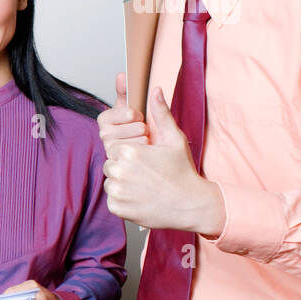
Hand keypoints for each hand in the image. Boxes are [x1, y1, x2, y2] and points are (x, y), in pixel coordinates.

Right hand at [97, 72, 149, 159]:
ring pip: (135, 143)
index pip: (129, 112)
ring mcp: (109, 151)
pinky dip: (143, 157)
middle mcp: (105, 134)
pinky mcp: (114, 166)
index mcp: (106, 119)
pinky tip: (141, 157)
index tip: (138, 116)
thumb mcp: (136, 111)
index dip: (138, 114)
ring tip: (143, 145)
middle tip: (142, 132)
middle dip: (143, 129)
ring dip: (144, 143)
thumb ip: (126, 93)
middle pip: (134, 127)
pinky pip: (135, 158)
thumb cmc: (143, 133)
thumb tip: (121, 75)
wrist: (154, 161)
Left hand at [102, 87, 226, 235]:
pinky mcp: (117, 208)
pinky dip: (123, 200)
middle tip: (145, 174)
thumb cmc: (182, 171)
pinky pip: (112, 200)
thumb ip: (161, 114)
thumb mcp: (174, 139)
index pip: (114, 148)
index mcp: (129, 151)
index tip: (144, 161)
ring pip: (110, 182)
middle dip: (123, 168)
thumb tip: (155, 91)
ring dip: (122, 184)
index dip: (129, 154)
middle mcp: (119, 170)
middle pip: (110, 165)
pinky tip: (141, 198)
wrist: (191, 204)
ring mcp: (118, 191)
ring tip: (144, 186)